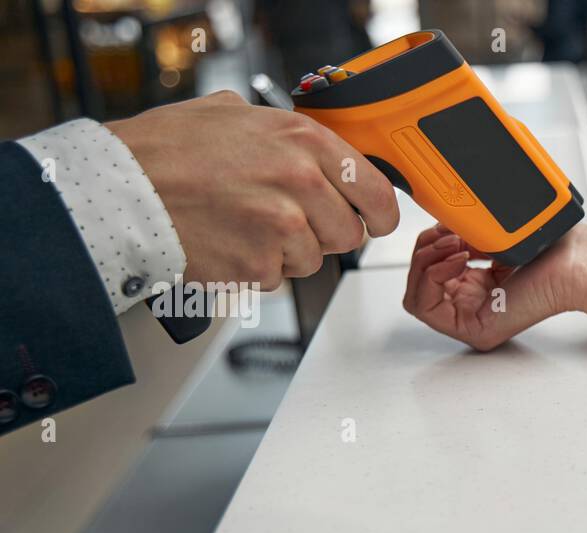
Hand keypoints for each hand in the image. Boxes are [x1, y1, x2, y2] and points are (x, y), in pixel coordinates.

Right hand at [108, 91, 399, 287]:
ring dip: (285, 252)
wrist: (121, 190)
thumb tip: (315, 150)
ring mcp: (284, 227)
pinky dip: (254, 269)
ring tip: (241, 226)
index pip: (376, 190)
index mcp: (303, 140)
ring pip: (312, 259)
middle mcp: (302, 182)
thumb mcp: (232, 114)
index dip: (379, 212)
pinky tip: (226, 243)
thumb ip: (283, 133)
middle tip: (282, 221)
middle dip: (322, 233)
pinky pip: (276, 278)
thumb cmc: (167, 151)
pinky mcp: (262, 266)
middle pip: (348, 233)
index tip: (376, 220)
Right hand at [403, 222, 586, 349]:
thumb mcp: (494, 233)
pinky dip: (430, 278)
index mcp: (477, 282)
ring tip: (454, 246)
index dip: (428, 245)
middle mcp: (472, 302)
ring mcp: (471, 318)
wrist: (573, 261)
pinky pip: (424, 307)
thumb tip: (435, 224)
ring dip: (425, 263)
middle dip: (424, 252)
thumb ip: (463, 231)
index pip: (429, 270)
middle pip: (418, 282)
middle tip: (447, 235)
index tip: (444, 227)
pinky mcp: (473, 329)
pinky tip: (456, 260)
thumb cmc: (552, 247)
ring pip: (416, 295)